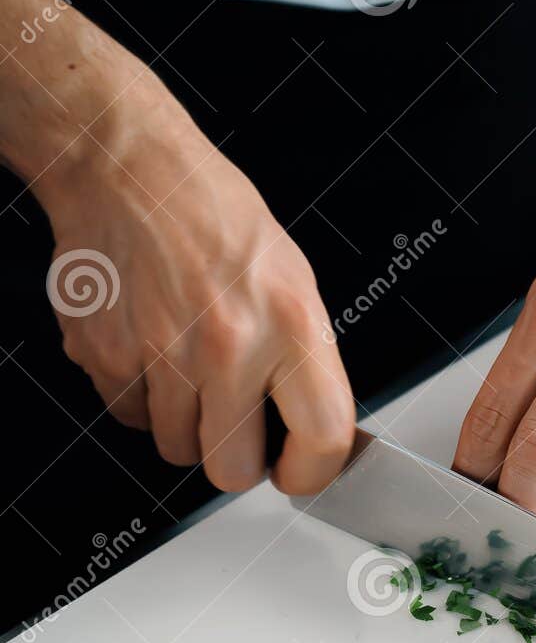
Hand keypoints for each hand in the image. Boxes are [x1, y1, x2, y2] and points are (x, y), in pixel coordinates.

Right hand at [38, 73, 354, 495]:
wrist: (129, 170)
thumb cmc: (214, 218)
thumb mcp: (292, 279)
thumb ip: (303, 359)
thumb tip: (316, 431)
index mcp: (292, 322)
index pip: (322, 436)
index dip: (311, 472)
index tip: (297, 472)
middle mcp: (230, 343)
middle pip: (232, 469)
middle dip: (234, 458)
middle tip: (234, 424)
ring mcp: (162, 354)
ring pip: (176, 447)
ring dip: (184, 422)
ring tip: (187, 363)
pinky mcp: (107, 356)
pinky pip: (130, 418)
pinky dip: (140, 397)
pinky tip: (149, 347)